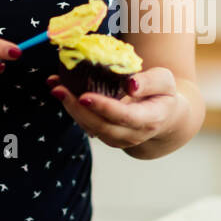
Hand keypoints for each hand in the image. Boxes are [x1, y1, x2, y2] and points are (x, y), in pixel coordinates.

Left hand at [47, 67, 188, 149]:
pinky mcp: (106, 137)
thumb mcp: (165, 81)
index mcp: (150, 120)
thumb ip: (150, 81)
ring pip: (90, 128)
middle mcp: (133, 135)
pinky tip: (59, 89)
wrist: (164, 117)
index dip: (104, 108)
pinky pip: (86, 125)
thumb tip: (130, 84)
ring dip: (70, 109)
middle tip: (60, 89)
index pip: (124, 117)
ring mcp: (118, 140)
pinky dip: (72, 108)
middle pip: (101, 126)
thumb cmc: (163, 94)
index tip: (85, 96)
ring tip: (55, 87)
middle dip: (77, 109)